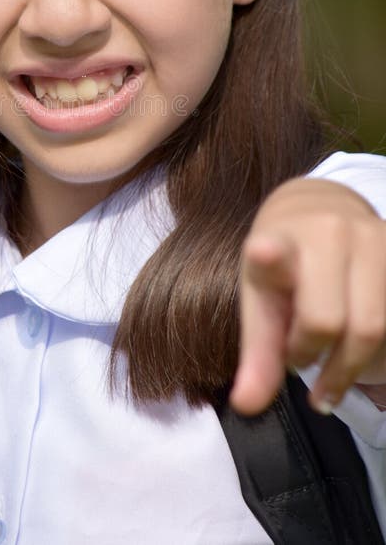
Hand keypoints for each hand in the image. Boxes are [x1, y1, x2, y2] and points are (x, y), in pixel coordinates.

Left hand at [230, 178, 385, 414]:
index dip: (270, 257)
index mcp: (280, 239)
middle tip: (297, 358)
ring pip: (371, 328)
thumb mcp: (260, 300)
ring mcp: (372, 238)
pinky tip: (353, 356)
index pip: (275, 250)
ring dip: (346, 367)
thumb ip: (257, 353)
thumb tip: (246, 406)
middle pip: (327, 320)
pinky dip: (372, 354)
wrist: (321, 212)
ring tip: (325, 374)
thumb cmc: (284, 266)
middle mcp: (328, 231)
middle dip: (309, 354)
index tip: (262, 252)